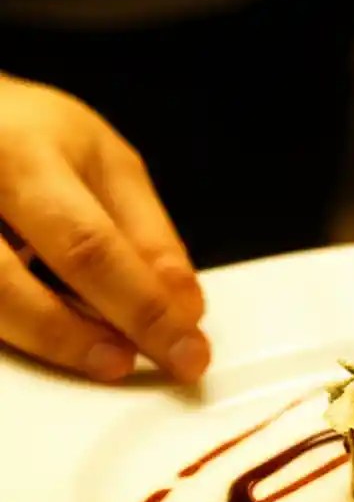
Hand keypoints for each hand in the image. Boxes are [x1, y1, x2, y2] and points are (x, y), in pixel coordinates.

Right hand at [0, 76, 208, 382]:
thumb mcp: (101, 161)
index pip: (88, 245)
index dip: (142, 308)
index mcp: (20, 154)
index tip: (188, 351)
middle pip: (14, 284)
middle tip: (136, 365)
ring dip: (49, 340)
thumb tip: (182, 310)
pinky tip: (51, 333)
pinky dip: (19, 328)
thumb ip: (143, 233)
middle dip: (84, 338)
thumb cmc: (29, 136)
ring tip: (104, 357)